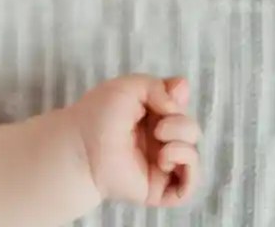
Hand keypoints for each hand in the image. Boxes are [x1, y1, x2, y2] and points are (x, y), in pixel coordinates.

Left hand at [68, 74, 201, 206]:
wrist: (82, 147)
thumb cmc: (98, 114)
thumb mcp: (129, 87)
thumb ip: (159, 86)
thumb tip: (180, 99)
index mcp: (150, 116)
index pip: (181, 107)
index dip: (179, 101)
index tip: (167, 98)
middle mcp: (157, 139)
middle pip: (191, 129)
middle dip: (182, 124)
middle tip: (158, 127)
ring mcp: (159, 164)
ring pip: (192, 153)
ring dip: (184, 143)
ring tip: (160, 142)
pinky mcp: (160, 188)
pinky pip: (190, 184)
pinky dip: (189, 168)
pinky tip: (166, 159)